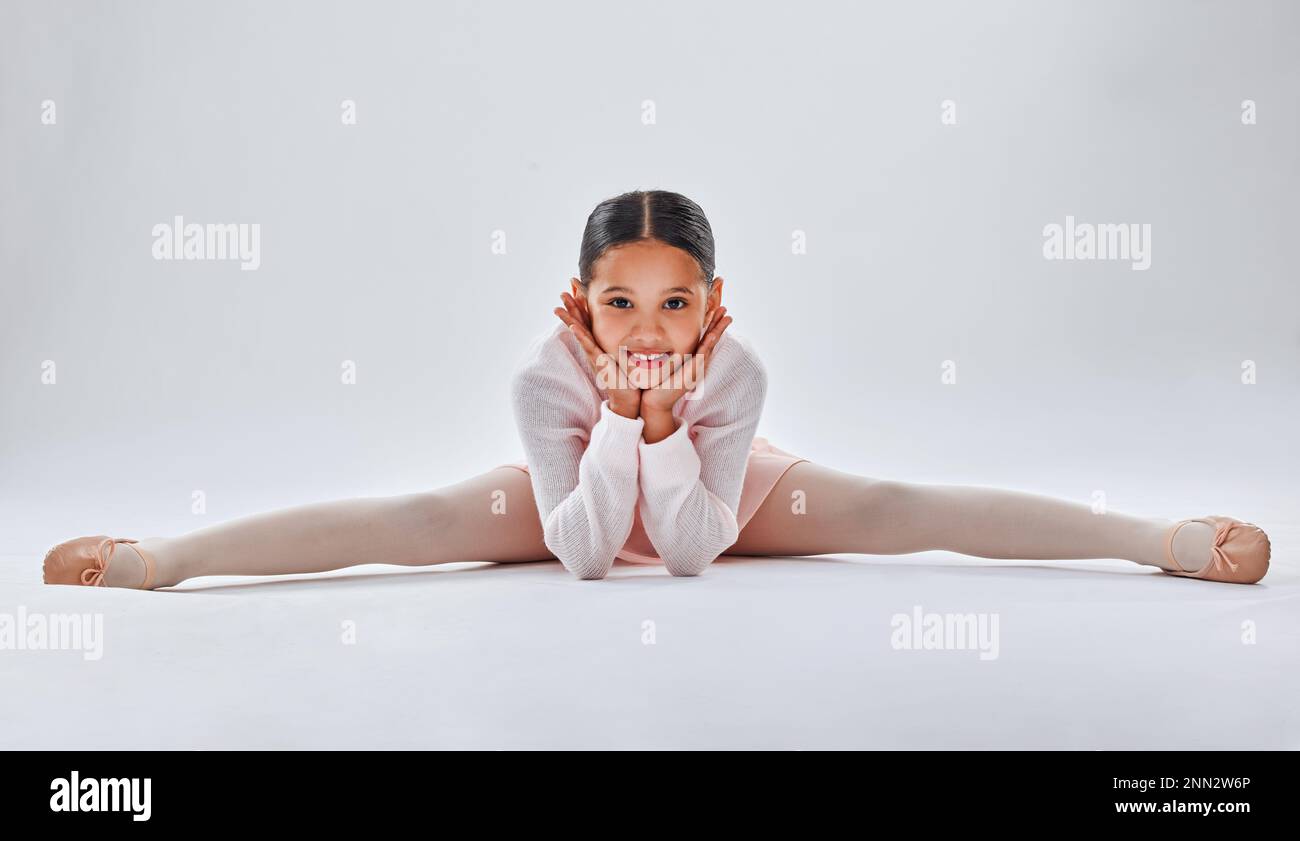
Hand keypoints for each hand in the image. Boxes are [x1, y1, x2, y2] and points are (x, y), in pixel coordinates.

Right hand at [554, 290, 640, 417]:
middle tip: (563, 291)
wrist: (632, 398)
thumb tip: (643, 326)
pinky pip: (588, 346)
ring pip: (579, 332)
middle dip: (571, 306)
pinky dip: (580, 336)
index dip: (582, 303)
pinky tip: (573, 327)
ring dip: (569, 319)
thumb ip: (635, 339)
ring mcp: (595, 355)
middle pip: (580, 322)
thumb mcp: (632, 352)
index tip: (576, 287)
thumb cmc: (634, 377)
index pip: (590, 318)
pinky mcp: (599, 363)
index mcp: (602, 342)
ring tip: (559, 306)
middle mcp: (595, 347)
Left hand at [640, 305, 731, 414]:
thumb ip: (668, 354)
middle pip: (712, 340)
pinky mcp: (691, 375)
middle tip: (726, 310)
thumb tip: (664, 342)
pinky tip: (712, 336)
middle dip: (719, 324)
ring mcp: (696, 369)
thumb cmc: (658, 384)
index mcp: (693, 360)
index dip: (712, 325)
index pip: (705, 339)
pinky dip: (707, 345)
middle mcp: (697, 364)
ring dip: (717, 331)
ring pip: (709, 346)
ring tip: (725, 318)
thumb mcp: (666, 365)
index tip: (716, 311)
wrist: (655, 402)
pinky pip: (701, 357)